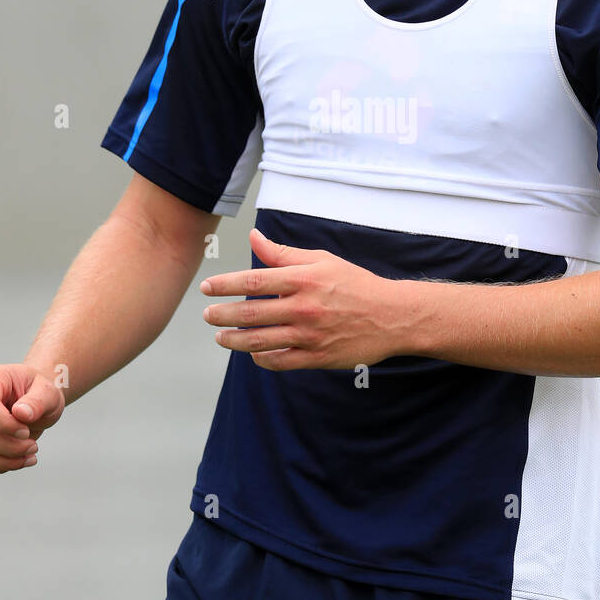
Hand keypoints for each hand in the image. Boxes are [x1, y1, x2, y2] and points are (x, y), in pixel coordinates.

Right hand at [0, 363, 64, 473]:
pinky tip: (18, 461)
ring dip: (5, 461)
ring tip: (29, 457)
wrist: (32, 402)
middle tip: (34, 447)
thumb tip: (21, 414)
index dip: (4, 424)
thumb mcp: (48, 392)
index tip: (26, 432)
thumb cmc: (39, 393)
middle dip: (10, 447)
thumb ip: (38, 401)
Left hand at [201, 229, 404, 371]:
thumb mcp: (322, 261)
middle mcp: (305, 307)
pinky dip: (261, 359)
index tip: (206, 287)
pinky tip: (252, 353)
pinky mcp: (318, 357)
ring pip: (260, 341)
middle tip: (207, 314)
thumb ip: (284, 253)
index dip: (225, 284)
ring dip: (234, 340)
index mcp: (304, 279)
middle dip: (222, 315)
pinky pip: (280, 361)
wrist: (392, 316)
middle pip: (251, 313)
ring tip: (220, 337)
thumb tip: (254, 237)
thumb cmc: (354, 284)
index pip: (254, 280)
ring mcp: (310, 335)